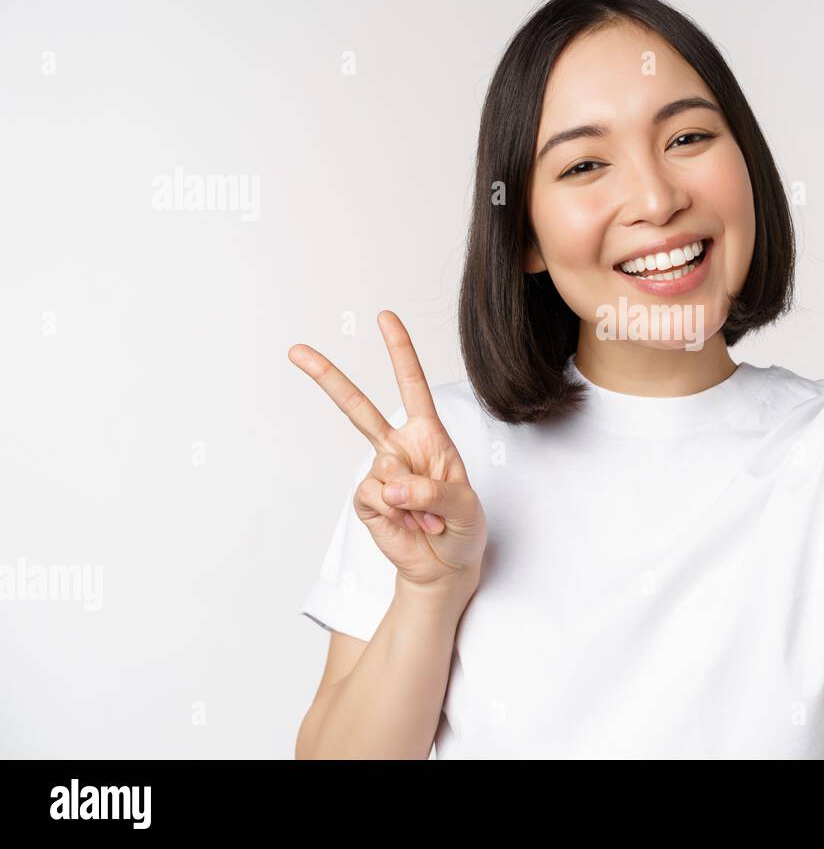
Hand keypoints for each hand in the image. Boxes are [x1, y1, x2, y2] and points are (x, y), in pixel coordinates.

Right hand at [288, 311, 486, 595]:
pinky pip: (375, 497)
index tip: (385, 317)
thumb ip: (433, 492)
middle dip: (327, 378)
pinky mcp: (368, 501)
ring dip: (414, 499)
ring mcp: (381, 474)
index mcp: (429, 436)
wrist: (446, 567)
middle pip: (358, 408)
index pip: (412, 386)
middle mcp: (400, 448)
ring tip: (429, 518)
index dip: (399, 351)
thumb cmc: (464, 529)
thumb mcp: (466, 507)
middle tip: (296, 350)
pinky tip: (411, 525)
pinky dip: (398, 514)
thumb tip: (390, 486)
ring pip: (382, 465)